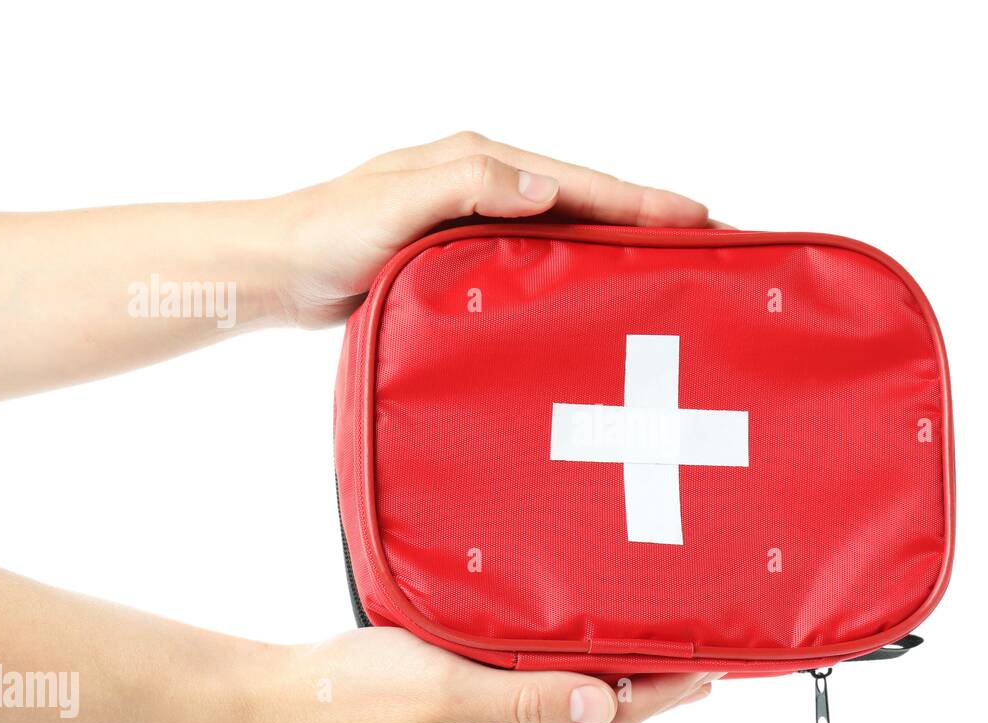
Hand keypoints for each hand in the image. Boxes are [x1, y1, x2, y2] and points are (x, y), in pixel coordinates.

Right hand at [263, 627, 719, 722]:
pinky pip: (524, 707)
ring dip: (603, 687)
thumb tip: (609, 703)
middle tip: (696, 663)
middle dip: (642, 695)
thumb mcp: (446, 688)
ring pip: (558, 716)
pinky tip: (571, 662)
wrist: (276, 703)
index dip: (655, 697)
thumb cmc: (350, 694)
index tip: (703, 673)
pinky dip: (558, 682)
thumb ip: (530, 696)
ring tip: (649, 659)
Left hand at [274, 131, 711, 327]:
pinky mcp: (467, 256)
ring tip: (669, 268)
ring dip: (618, 247)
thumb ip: (468, 185)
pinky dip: (578, 269)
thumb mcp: (396, 201)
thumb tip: (545, 186)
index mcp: (480, 162)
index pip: (579, 182)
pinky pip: (539, 258)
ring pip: (567, 231)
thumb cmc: (329, 233)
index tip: (697, 216)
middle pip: (585, 202)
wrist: (281, 269)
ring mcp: (480, 220)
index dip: (640, 202)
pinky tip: (598, 294)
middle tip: (706, 241)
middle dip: (645, 221)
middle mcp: (488, 184)